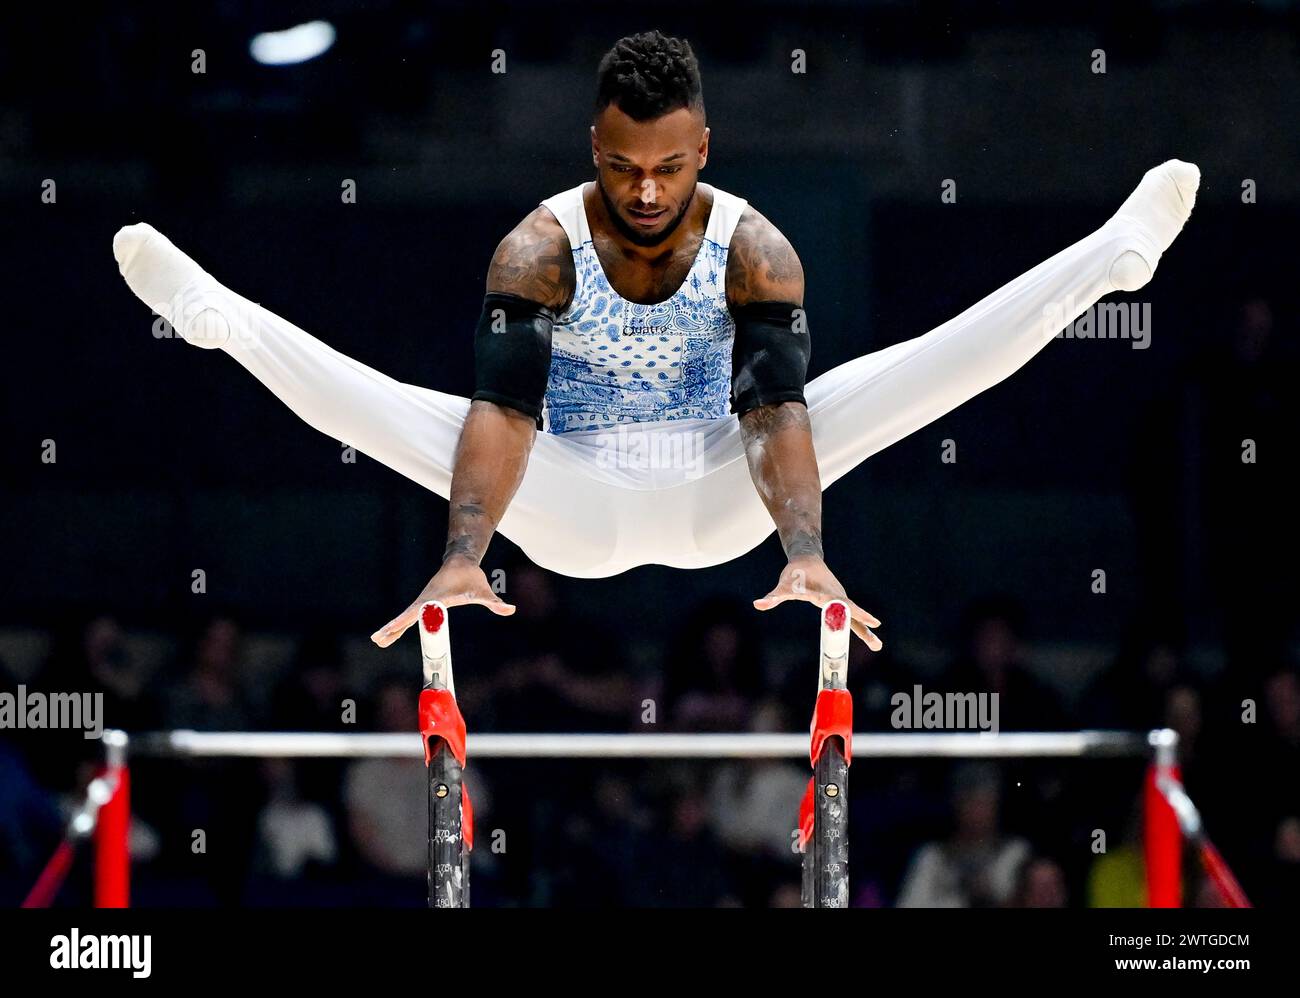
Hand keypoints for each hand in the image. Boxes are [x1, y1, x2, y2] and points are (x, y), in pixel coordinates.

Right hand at [370, 555, 514, 646]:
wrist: (462, 561)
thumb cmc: (471, 577)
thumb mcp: (483, 592)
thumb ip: (494, 602)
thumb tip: (510, 609)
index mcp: (436, 599)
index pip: (419, 612)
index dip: (407, 620)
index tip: (396, 627)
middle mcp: (426, 601)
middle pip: (406, 617)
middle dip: (392, 628)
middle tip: (377, 640)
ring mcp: (423, 602)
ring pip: (405, 618)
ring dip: (392, 628)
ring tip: (378, 641)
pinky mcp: (424, 604)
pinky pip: (410, 617)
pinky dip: (399, 625)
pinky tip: (392, 634)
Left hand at [753, 555, 881, 649]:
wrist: (806, 558)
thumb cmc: (795, 573)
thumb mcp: (784, 585)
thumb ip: (774, 597)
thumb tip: (758, 604)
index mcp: (827, 594)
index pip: (844, 607)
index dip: (856, 615)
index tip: (871, 622)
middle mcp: (837, 596)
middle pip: (853, 615)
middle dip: (865, 629)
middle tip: (878, 645)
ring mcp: (840, 598)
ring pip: (854, 616)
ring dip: (864, 630)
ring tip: (877, 646)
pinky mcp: (839, 600)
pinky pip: (850, 615)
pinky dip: (858, 625)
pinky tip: (865, 634)